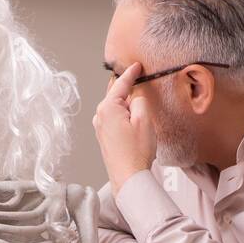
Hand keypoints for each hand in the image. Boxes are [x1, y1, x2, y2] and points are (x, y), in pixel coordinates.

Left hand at [93, 62, 156, 190]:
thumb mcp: (144, 119)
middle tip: (139, 79)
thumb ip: (139, 100)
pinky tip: (133, 119)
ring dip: (126, 103)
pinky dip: (123, 114)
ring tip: (141, 106)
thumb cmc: (136, 151)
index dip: (130, 73)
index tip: (137, 66)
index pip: (120, 84)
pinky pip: (113, 118)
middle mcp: (100, 115)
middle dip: (127, 87)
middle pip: (115, 94)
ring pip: (115, 106)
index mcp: (108, 108)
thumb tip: (135, 97)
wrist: (128, 177)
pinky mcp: (103, 137)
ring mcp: (99, 127)